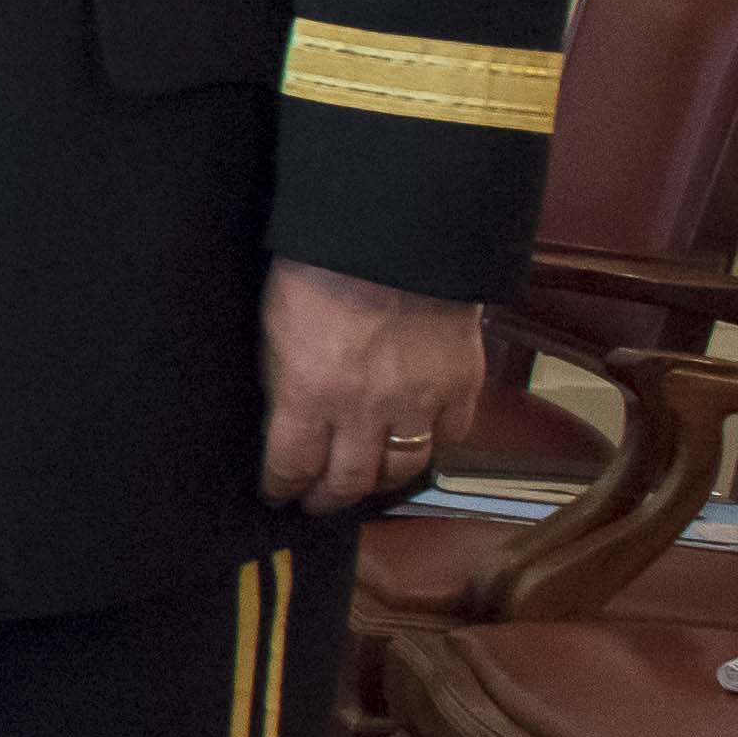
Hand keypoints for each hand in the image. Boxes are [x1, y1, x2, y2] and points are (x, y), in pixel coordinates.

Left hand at [262, 256, 489, 516]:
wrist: (396, 233)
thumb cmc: (318, 267)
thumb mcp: (275, 326)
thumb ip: (283, 379)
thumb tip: (283, 417)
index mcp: (307, 393)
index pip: (291, 465)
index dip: (281, 487)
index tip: (276, 495)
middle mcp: (363, 409)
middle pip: (349, 481)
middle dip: (328, 498)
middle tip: (318, 503)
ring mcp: (418, 400)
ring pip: (403, 467)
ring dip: (382, 479)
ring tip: (366, 479)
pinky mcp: (461, 384)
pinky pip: (452, 435)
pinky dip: (436, 443)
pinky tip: (420, 441)